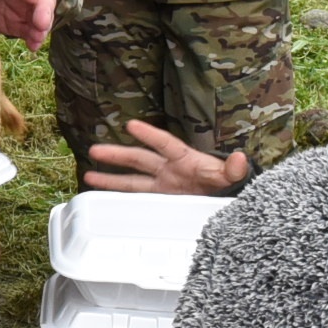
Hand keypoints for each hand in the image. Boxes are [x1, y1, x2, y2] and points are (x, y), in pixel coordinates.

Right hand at [84, 119, 247, 195]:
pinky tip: (102, 197)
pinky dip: (119, 198)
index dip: (149, 135)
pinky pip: (135, 198)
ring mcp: (162, 186)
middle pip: (139, 159)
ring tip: (88, 175)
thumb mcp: (232, 178)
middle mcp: (168, 170)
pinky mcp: (159, 201)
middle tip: (95, 149)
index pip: (164, 144)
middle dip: (117, 154)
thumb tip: (240, 159)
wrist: (227, 201)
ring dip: (111, 178)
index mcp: (184, 160)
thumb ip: (232, 170)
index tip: (132, 125)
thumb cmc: (229, 185)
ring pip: (131, 180)